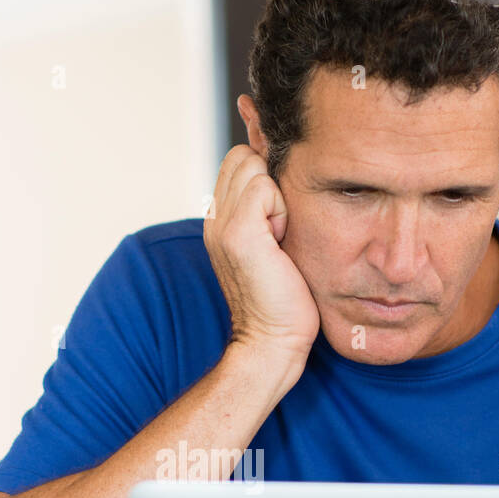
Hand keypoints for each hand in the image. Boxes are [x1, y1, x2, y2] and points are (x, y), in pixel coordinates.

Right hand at [204, 145, 319, 363]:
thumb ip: (267, 210)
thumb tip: (285, 176)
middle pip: (242, 156)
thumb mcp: (273, 246)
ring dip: (275, 196)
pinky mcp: (238, 232)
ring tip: (279, 237)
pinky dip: (280, 209)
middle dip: (267, 181)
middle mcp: (213, 219)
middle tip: (279, 228)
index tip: (277, 222)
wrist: (271, 341)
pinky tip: (281, 242)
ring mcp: (221, 225)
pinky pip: (263, 186)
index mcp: (219, 221)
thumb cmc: (283, 300)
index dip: (263, 179)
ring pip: (252, 165)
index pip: (238, 162)